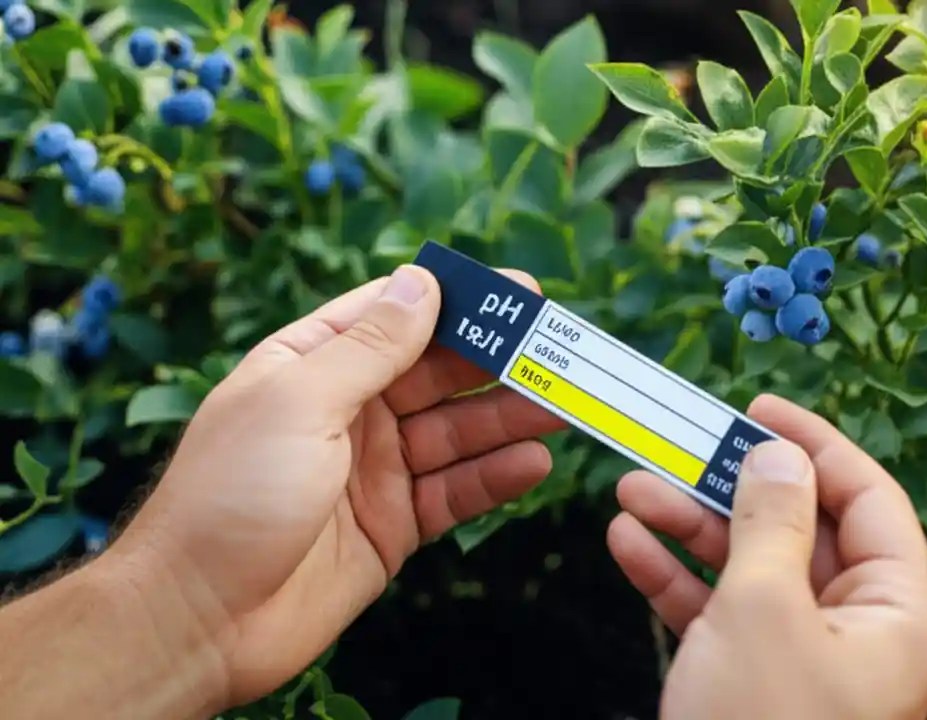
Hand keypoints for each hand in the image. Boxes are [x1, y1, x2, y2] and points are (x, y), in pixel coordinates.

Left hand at [108, 266, 562, 708]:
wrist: (199, 617)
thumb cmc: (232, 494)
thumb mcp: (300, 401)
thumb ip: (369, 346)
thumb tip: (422, 282)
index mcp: (313, 364)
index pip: (396, 316)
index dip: (459, 301)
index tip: (520, 294)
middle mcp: (348, 410)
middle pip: (438, 374)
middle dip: (497, 362)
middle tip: (559, 354)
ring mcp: (374, 469)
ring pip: (457, 433)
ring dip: (509, 418)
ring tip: (563, 407)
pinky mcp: (394, 524)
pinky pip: (456, 492)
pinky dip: (495, 478)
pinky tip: (534, 463)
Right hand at [607, 395, 926, 719]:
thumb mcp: (763, 610)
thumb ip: (771, 523)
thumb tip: (781, 456)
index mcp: (898, 616)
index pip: (869, 501)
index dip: (815, 445)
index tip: (758, 408)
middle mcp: (860, 635)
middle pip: (801, 532)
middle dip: (731, 490)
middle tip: (677, 449)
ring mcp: (806, 664)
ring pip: (752, 572)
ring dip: (691, 530)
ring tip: (631, 493)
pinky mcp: (756, 689)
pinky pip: (722, 619)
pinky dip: (677, 583)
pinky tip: (630, 547)